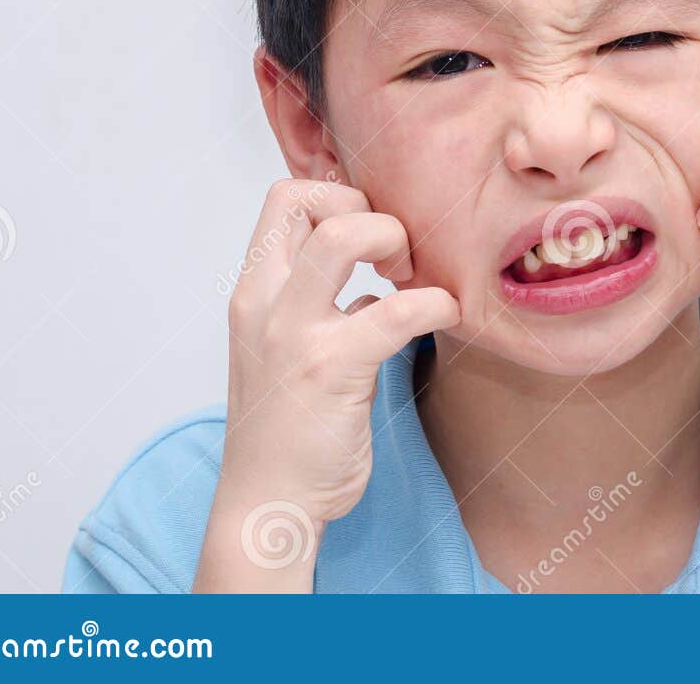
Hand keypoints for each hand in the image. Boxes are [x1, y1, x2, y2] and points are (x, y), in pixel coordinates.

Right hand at [195, 178, 459, 590]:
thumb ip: (323, 302)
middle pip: (304, 198)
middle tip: (398, 258)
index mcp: (254, 292)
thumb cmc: (289, 427)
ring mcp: (294, 334)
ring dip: (395, 240)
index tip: (373, 235)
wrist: (268, 504)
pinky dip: (437, 302)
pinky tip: (446, 316)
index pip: (284, 197)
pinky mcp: (333, 369)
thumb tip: (380, 271)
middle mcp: (264, 303)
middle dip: (367, 209)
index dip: (338, 194)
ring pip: (344, 236)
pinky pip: (398, 309)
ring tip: (413, 280)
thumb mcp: (290, 345)